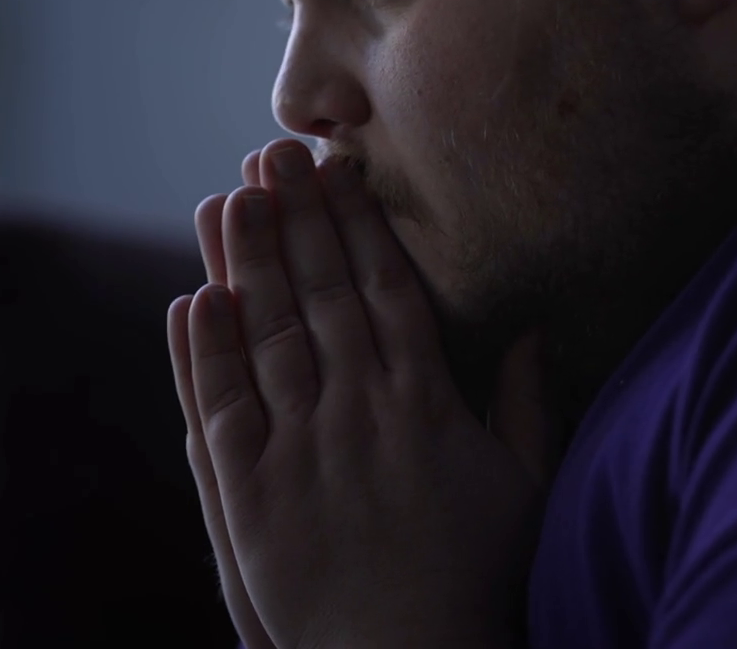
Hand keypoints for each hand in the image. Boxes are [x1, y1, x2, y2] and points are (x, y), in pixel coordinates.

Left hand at [170, 139, 550, 648]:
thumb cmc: (482, 582)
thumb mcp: (526, 486)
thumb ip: (530, 401)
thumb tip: (540, 324)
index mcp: (427, 404)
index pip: (387, 289)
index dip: (357, 223)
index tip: (338, 170)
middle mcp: (362, 414)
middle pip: (323, 293)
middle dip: (295, 217)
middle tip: (271, 154)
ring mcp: (304, 453)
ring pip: (270, 335)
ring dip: (247, 261)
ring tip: (228, 197)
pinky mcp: (255, 497)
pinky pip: (227, 409)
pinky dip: (208, 353)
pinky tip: (197, 299)